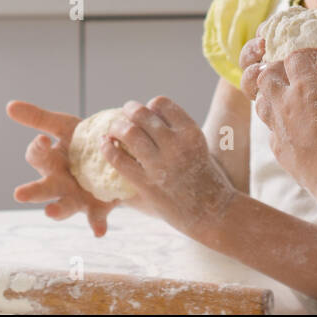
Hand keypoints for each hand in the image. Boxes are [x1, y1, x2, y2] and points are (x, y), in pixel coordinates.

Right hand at [6, 101, 117, 236]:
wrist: (116, 155)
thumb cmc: (82, 143)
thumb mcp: (63, 126)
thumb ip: (39, 118)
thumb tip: (9, 105)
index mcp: (50, 162)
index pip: (37, 156)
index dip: (38, 149)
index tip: (43, 141)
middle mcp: (59, 183)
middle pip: (42, 188)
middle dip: (31, 192)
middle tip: (19, 194)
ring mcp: (76, 197)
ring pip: (64, 206)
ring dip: (57, 210)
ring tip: (50, 212)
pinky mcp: (97, 207)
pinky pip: (95, 218)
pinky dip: (96, 224)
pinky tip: (99, 231)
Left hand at [98, 97, 237, 239]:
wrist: (213, 212)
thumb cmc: (205, 178)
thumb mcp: (197, 147)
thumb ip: (176, 134)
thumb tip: (148, 119)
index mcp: (190, 132)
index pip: (161, 104)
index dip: (149, 106)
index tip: (146, 113)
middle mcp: (176, 144)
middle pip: (142, 114)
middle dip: (129, 110)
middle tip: (124, 114)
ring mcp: (161, 164)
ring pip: (129, 132)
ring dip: (117, 127)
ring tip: (113, 129)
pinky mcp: (147, 184)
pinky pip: (120, 160)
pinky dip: (108, 148)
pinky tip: (104, 144)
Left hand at [239, 15, 316, 190]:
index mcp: (304, 86)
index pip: (296, 58)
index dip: (311, 55)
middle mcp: (284, 103)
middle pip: (265, 76)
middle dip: (278, 71)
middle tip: (298, 76)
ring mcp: (278, 128)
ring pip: (260, 104)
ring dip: (271, 98)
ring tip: (290, 100)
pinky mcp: (279, 150)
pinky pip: (271, 133)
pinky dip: (279, 127)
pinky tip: (295, 131)